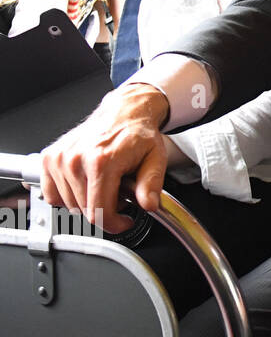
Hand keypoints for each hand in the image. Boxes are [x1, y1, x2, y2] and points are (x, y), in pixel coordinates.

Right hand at [40, 84, 170, 233]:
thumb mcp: (155, 158)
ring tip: (105, 185)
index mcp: (101, 161)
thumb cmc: (137, 133)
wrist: (124, 112)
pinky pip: (51, 194)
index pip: (99, 212)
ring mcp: (59, 159)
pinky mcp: (49, 158)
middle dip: (105, 210)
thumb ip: (151, 184)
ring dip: (87, 202)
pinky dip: (67, 196)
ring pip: (68, 205)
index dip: (114, 224)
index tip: (124, 222)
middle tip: (120, 194)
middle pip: (84, 211)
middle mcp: (76, 160)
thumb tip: (149, 205)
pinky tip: (85, 184)